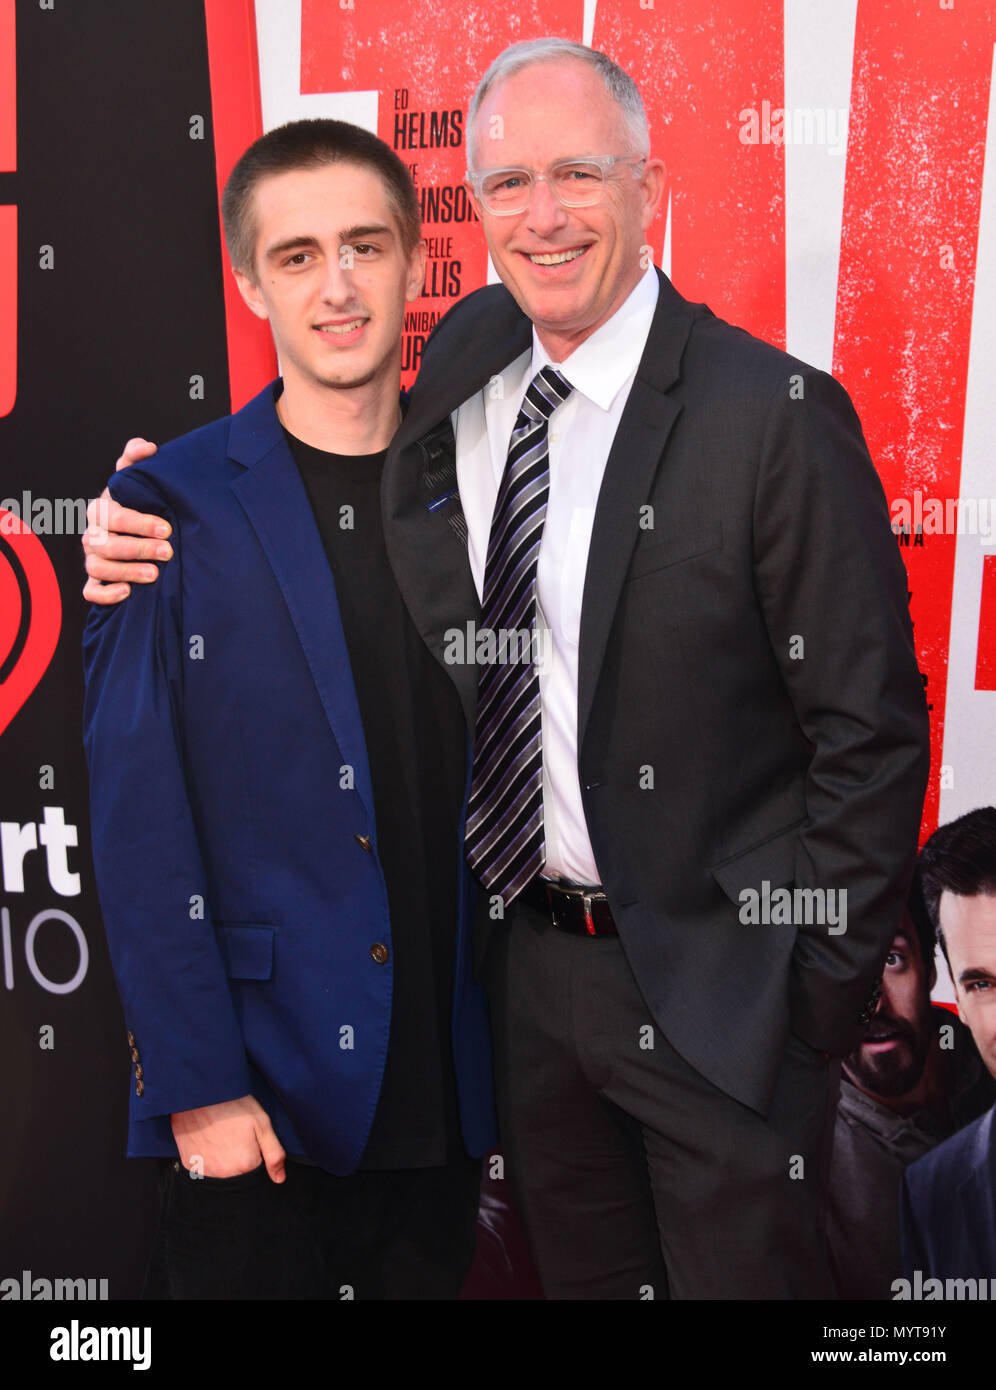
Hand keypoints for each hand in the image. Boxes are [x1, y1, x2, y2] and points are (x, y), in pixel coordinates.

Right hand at [82, 438, 172, 604]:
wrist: (146, 532)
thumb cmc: (143, 503)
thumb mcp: (141, 480)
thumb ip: (138, 459)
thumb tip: (148, 448)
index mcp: (103, 509)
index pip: (113, 516)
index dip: (139, 523)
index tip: (167, 529)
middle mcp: (93, 534)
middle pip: (106, 544)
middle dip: (137, 548)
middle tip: (168, 552)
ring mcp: (93, 558)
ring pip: (98, 567)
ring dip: (126, 571)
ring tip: (154, 575)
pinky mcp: (96, 581)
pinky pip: (91, 592)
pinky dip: (106, 594)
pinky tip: (127, 593)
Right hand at [170, 1094, 286, 1182]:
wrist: (200, 1094)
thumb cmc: (232, 1105)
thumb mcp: (262, 1123)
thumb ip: (274, 1154)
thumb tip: (279, 1179)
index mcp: (245, 1165)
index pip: (257, 1172)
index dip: (257, 1156)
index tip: (251, 1140)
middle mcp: (223, 1174)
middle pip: (238, 1175)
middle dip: (241, 1160)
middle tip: (236, 1137)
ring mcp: (204, 1171)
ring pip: (220, 1173)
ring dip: (223, 1161)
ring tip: (222, 1136)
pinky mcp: (188, 1165)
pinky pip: (203, 1169)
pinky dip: (207, 1158)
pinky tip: (209, 1140)